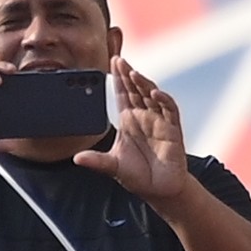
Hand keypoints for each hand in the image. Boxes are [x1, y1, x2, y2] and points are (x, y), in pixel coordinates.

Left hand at [99, 61, 196, 201]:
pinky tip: (155, 92)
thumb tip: (77, 158)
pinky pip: (170, 110)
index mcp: (128, 121)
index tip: (113, 61)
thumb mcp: (113, 166)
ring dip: (144, 83)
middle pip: (136, 90)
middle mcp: (144, 117)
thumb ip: (97, 161)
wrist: (159, 191)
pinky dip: (163, 100)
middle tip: (119, 60)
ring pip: (152, 95)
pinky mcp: (173, 130)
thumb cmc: (137, 176)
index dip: (119, 78)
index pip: (123, 94)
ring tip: (133, 73)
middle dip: (128, 74)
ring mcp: (159, 121)